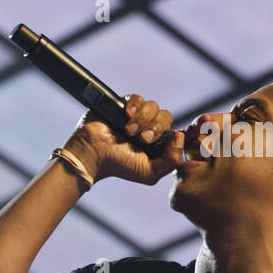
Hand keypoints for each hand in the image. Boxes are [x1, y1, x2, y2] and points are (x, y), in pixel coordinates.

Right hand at [62, 94, 183, 185]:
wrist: (94, 154)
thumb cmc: (120, 165)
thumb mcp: (150, 173)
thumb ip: (171, 161)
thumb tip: (179, 136)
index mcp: (158, 143)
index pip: (174, 131)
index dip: (171, 134)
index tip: (158, 142)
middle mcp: (149, 128)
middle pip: (165, 116)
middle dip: (155, 127)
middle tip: (142, 139)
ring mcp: (137, 116)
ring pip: (153, 106)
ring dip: (142, 120)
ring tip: (128, 131)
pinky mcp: (124, 105)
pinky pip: (138, 98)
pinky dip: (134, 106)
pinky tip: (126, 116)